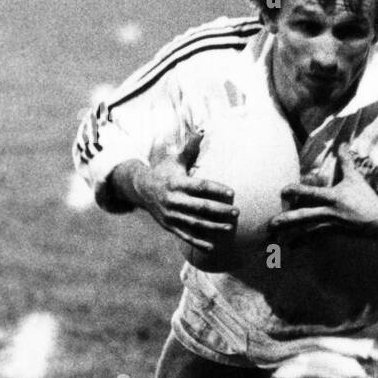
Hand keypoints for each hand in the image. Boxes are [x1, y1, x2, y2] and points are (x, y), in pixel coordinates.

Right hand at [124, 131, 236, 252]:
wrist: (140, 189)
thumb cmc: (164, 172)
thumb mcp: (175, 160)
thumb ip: (190, 149)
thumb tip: (202, 131)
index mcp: (177, 183)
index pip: (200, 187)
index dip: (216, 190)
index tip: (232, 193)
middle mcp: (173, 200)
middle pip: (200, 207)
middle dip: (219, 210)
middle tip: (236, 212)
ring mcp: (171, 215)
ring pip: (195, 223)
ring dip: (213, 227)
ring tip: (230, 227)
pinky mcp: (169, 225)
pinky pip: (185, 235)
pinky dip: (198, 242)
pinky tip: (212, 246)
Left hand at [270, 154, 377, 238]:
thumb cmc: (367, 198)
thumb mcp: (356, 178)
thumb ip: (346, 161)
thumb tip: (342, 143)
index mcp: (333, 196)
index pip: (312, 192)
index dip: (297, 191)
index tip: (283, 190)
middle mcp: (331, 211)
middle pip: (306, 216)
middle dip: (288, 219)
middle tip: (271, 224)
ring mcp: (333, 223)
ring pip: (308, 229)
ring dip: (292, 233)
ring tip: (276, 237)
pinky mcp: (336, 232)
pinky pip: (316, 237)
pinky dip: (303, 241)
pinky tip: (292, 246)